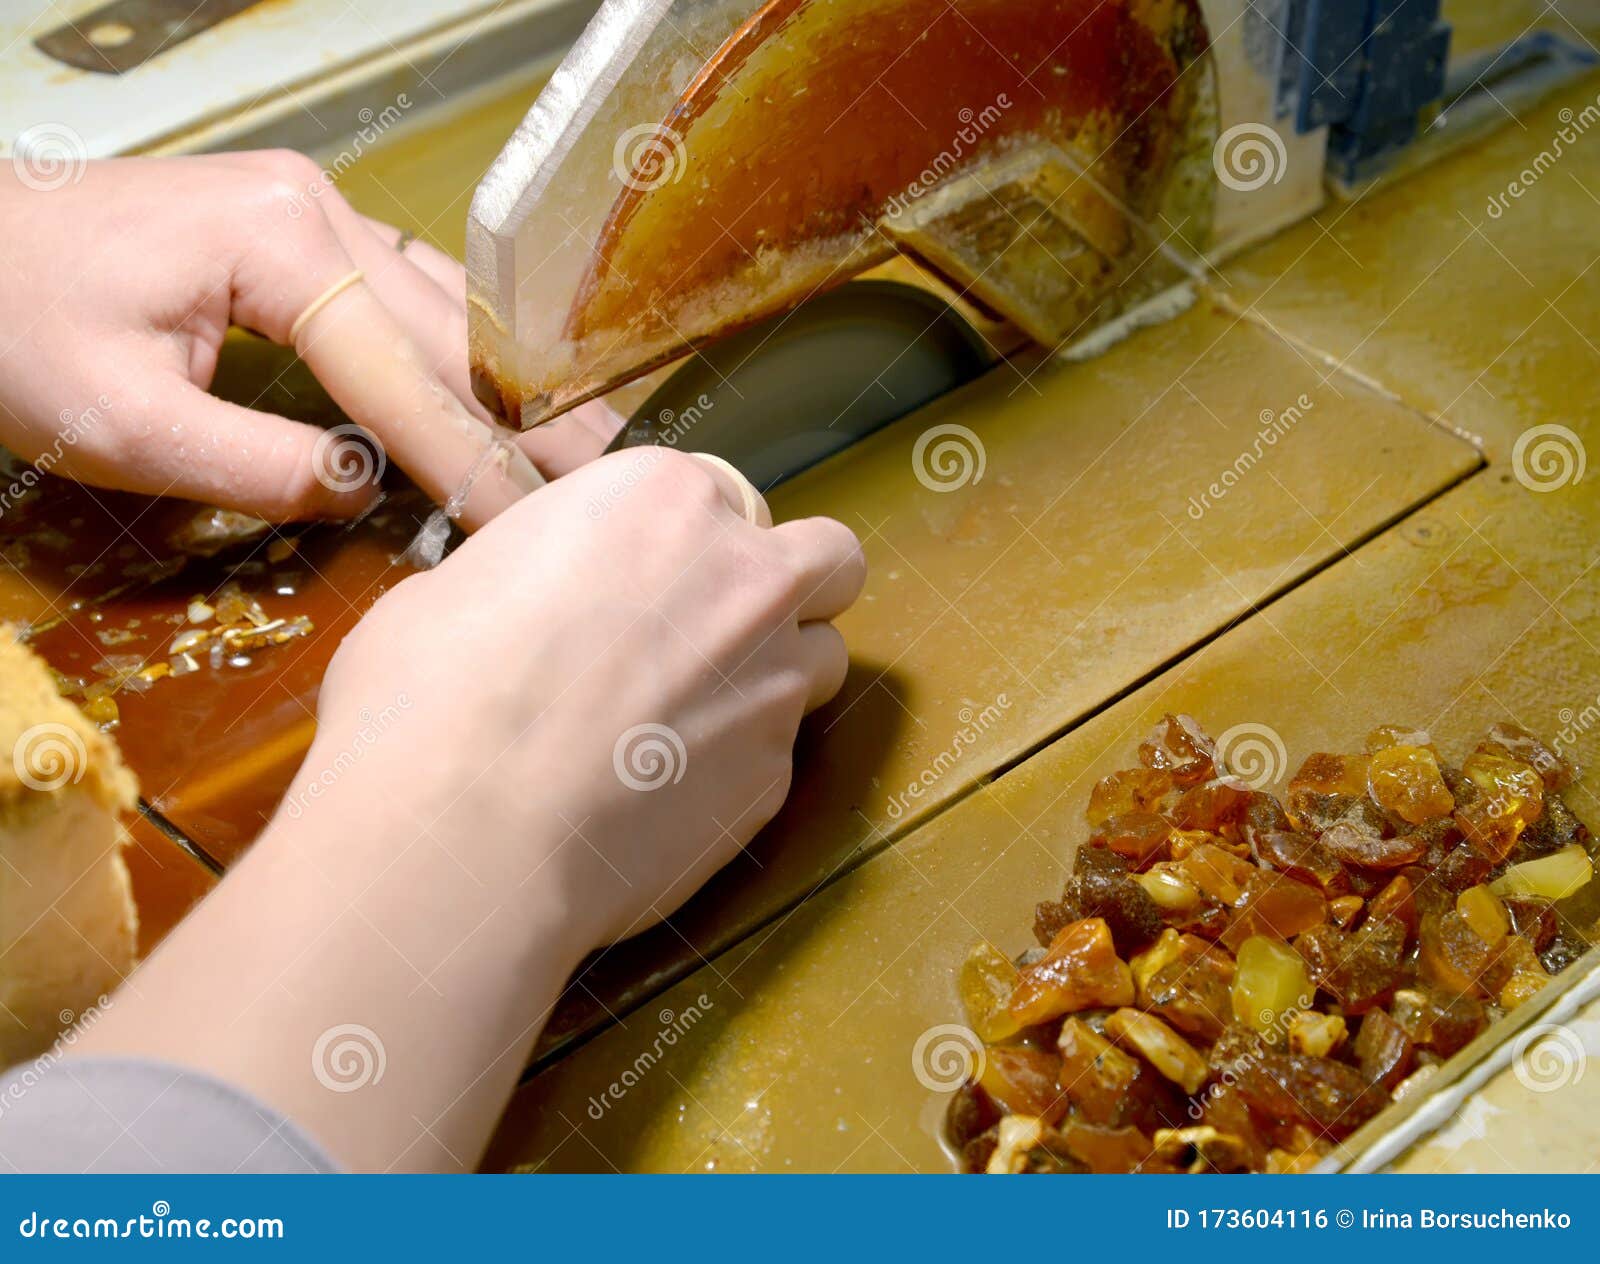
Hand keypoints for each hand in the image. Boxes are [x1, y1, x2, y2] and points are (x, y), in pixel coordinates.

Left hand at [0, 152, 618, 526]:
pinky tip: (510, 389)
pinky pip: (408, 295)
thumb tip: (363, 488)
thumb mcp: (120, 422)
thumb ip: (257, 464)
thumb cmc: (11, 327)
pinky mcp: (303, 230)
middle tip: (609, 479)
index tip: (532, 525)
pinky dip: (464, 352)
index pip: (406, 375)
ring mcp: (314, 211)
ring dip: (511, 382)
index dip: (473, 460)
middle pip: (451, 329)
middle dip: (528, 414)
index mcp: (279, 242)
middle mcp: (317, 209)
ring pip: (444, 305)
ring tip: (583, 441)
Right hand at [315, 446, 864, 945]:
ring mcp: (774, 680)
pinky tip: (666, 795)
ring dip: (778, 676)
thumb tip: (529, 605)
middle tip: (726, 627)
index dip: (695, 540)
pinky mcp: (774, 777)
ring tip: (694, 719)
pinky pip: (778, 755)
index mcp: (663, 498)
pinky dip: (739, 767)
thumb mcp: (462, 585)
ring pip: (823, 659)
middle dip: (791, 586)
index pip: (724, 494)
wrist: (458, 833)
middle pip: (827, 560)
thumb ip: (538, 575)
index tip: (657, 578)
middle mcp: (744, 577)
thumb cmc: (431, 698)